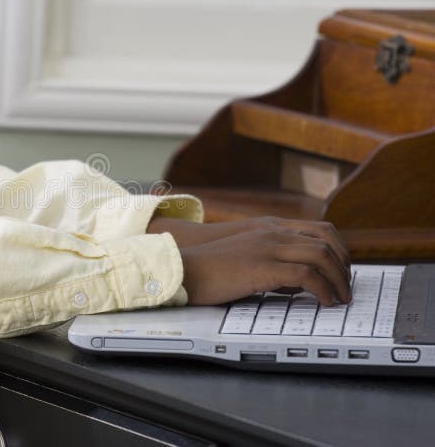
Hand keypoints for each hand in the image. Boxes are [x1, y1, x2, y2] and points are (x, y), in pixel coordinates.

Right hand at [179, 227, 351, 305]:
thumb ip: (273, 264)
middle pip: (326, 243)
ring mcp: (268, 248)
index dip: (339, 251)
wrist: (185, 270)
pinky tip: (324, 302)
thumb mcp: (247, 259)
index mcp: (269, 229)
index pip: (320, 230)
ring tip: (340, 298)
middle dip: (344, 268)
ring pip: (322, 256)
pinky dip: (323, 290)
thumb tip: (297, 284)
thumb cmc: (211, 269)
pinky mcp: (263, 267)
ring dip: (338, 280)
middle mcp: (272, 233)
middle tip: (346, 289)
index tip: (342, 272)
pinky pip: (306, 276)